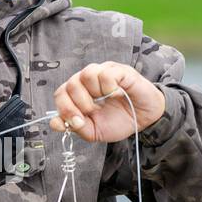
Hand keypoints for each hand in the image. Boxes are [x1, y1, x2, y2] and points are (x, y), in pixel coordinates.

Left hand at [51, 61, 166, 143]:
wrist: (145, 120)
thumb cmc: (119, 121)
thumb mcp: (94, 132)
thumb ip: (75, 127)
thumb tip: (55, 123)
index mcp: (79, 94)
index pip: (60, 94)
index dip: (65, 109)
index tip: (78, 122)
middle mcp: (88, 80)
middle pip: (70, 84)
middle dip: (79, 104)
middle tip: (93, 112)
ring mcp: (103, 72)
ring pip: (86, 74)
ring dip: (94, 94)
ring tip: (106, 101)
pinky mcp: (119, 70)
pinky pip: (105, 73)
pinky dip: (108, 87)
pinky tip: (116, 93)